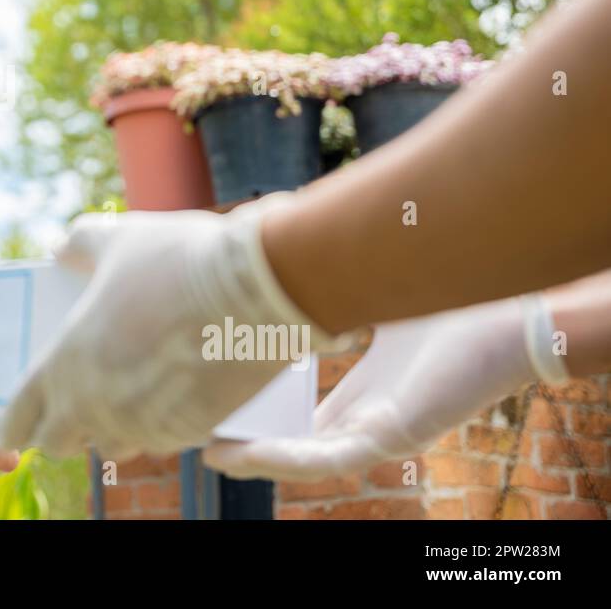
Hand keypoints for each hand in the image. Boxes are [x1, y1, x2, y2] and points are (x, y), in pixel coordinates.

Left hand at [0, 194, 340, 458]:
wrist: (257, 287)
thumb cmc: (179, 260)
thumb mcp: (120, 238)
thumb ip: (82, 244)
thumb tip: (62, 248)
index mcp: (66, 363)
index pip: (22, 417)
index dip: (14, 423)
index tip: (14, 426)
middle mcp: (97, 405)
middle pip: (60, 443)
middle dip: (61, 431)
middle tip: (69, 410)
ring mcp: (145, 424)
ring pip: (113, 447)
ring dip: (109, 430)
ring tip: (119, 401)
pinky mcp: (190, 431)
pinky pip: (160, 440)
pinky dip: (156, 426)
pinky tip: (166, 396)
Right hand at [201, 293, 566, 480]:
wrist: (505, 308)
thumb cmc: (448, 299)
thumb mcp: (366, 297)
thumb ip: (326, 288)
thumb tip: (276, 245)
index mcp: (367, 394)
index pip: (303, 415)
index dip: (258, 413)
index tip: (213, 396)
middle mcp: (373, 418)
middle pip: (298, 439)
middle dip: (246, 440)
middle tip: (198, 429)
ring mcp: (384, 432)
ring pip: (308, 457)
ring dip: (256, 459)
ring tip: (212, 452)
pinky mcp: (395, 436)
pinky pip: (331, 458)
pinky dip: (286, 457)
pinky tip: (248, 451)